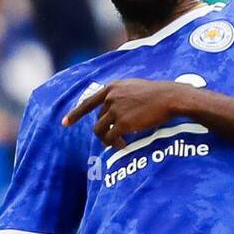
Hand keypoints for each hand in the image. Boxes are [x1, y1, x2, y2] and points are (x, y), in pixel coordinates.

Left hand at [63, 79, 186, 148]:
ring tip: (118, 144)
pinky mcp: (122, 123)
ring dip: (107, 140)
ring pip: (100, 131)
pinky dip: (115, 144)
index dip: (75, 114)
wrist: (168, 97)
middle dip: (105, 130)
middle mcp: (110, 98)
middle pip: (97, 120)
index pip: (88, 102)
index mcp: (112, 88)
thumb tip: (113, 110)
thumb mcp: (134, 87)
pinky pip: (111, 138)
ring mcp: (115, 110)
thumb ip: (120, 96)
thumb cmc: (156, 94)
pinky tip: (124, 146)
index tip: (65, 123)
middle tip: (116, 139)